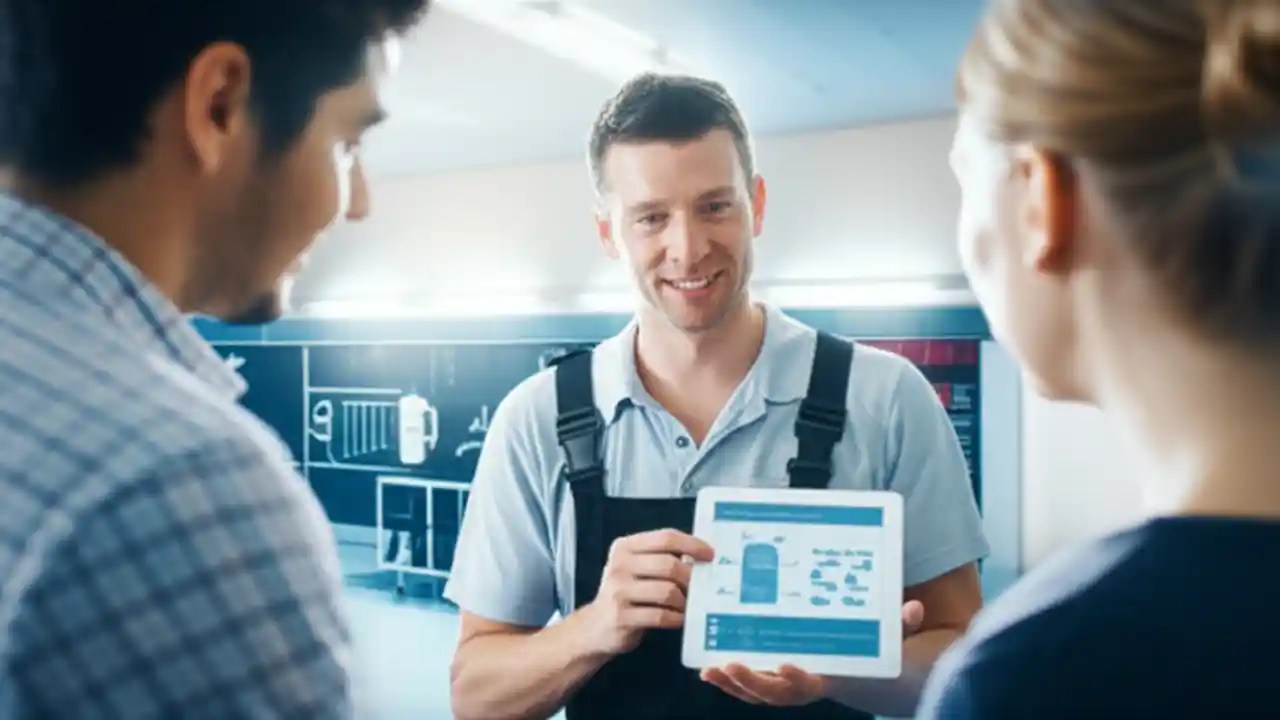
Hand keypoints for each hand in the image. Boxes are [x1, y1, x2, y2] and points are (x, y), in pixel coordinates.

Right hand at [579, 528, 714, 656]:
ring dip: (684, 601)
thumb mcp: (635, 568)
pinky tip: (678, 618)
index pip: (666, 538)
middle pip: (669, 565)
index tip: (710, 555)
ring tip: (687, 605)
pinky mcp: (622, 617)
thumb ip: (661, 558)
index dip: (692, 544)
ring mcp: (619, 592)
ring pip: (668, 592)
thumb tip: (702, 558)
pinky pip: (661, 616)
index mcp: (625, 547)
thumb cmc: (625, 593)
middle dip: (691, 578)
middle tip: (700, 587)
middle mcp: (619, 565)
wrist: (595, 627)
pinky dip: (676, 618)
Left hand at [700, 600, 925, 705]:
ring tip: (711, 669)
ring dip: (732, 683)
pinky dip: (727, 680)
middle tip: (732, 665)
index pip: (811, 682)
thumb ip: (899, 628)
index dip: (797, 677)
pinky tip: (708, 668)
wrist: (853, 672)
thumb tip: (914, 608)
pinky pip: (745, 686)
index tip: (786, 665)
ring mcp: (782, 685)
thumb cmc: (865, 655)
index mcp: (826, 678)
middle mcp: (800, 686)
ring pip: (754, 692)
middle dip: (751, 681)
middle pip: (774, 692)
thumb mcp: (886, 642)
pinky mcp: (767, 679)